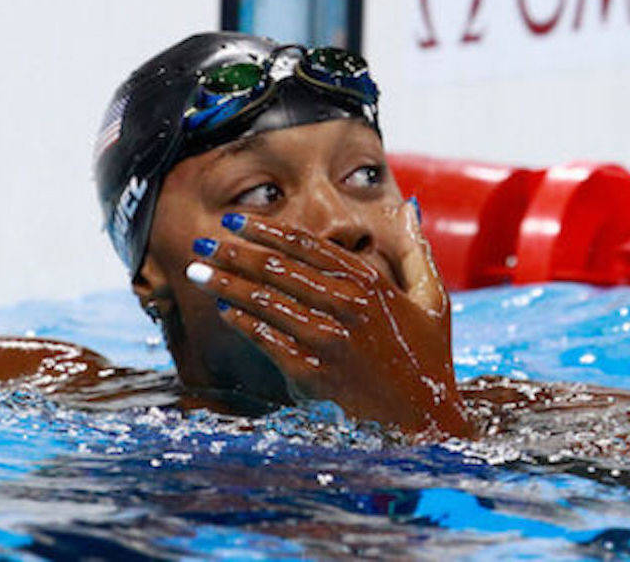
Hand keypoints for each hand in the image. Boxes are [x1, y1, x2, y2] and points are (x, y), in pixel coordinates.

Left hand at [187, 203, 468, 437]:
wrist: (427, 422)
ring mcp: (328, 340)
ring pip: (265, 300)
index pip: (305, 245)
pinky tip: (222, 310)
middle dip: (233, 252)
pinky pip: (267, 339)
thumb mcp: (432, 300)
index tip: (235, 219)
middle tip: (202, 241)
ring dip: (226, 283)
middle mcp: (347, 307)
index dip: (266, 229)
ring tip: (197, 272)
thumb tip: (407, 207)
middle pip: (276, 268)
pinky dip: (242, 322)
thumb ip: (415, 252)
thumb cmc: (428, 360)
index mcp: (370, 284)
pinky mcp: (313, 373)